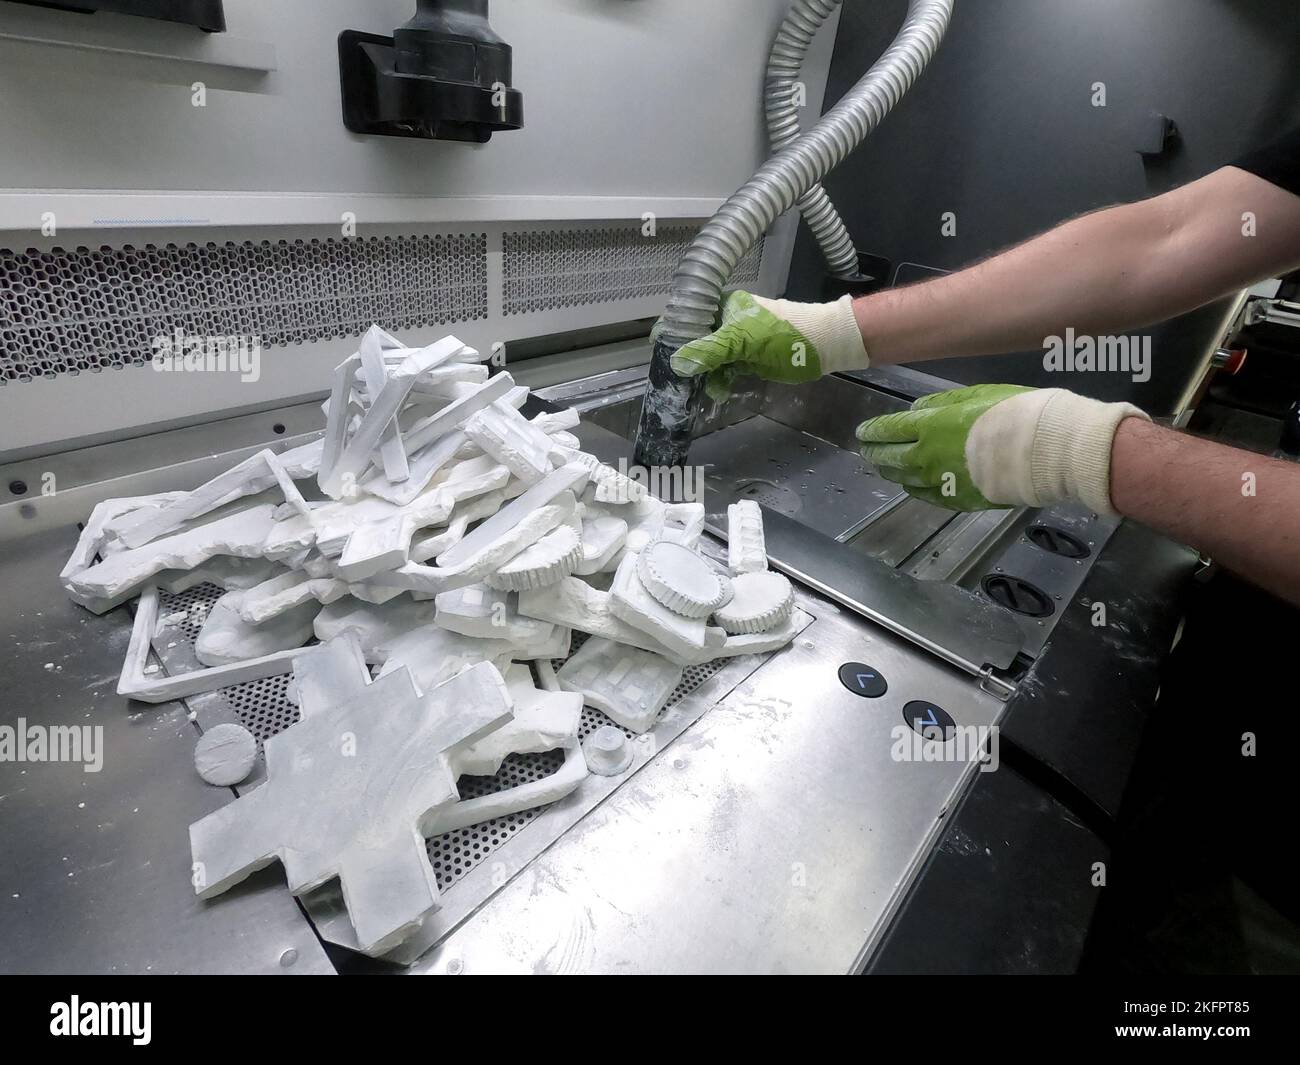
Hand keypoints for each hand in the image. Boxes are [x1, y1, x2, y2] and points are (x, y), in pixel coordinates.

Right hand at [666, 291, 868, 400]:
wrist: (824, 345)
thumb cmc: (784, 333)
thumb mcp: (743, 340)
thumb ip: (709, 351)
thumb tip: (677, 365)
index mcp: (722, 306)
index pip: (688, 316)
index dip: (672, 334)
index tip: (659, 354)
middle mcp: (726, 322)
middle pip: (696, 341)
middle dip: (687, 361)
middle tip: (675, 381)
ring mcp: (737, 342)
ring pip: (709, 359)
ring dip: (704, 375)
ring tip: (700, 391)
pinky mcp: (747, 359)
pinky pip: (725, 370)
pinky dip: (720, 381)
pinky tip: (718, 392)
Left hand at [856, 385, 1149, 513]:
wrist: (1044, 449)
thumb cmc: (1014, 412)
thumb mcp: (975, 395)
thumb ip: (941, 404)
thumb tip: (915, 411)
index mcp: (930, 426)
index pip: (890, 429)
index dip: (874, 430)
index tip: (862, 432)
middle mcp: (928, 456)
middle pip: (891, 457)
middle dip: (875, 453)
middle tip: (866, 451)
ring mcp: (942, 481)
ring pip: (906, 480)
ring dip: (891, 473)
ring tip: (883, 470)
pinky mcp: (959, 500)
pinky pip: (929, 497)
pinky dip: (915, 491)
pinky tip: (911, 488)